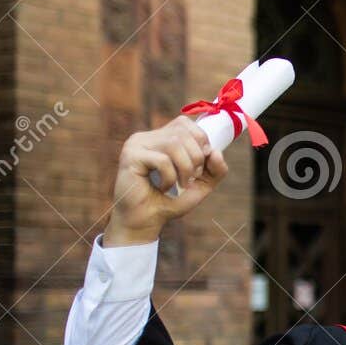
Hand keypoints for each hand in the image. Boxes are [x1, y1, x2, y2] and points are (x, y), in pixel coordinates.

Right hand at [106, 117, 226, 245]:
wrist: (147, 221)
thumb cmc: (171, 201)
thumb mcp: (201, 184)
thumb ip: (215, 168)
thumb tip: (215, 151)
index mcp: (161, 137)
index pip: (184, 123)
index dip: (200, 140)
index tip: (200, 164)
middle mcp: (147, 137)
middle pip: (183, 133)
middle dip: (196, 159)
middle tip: (190, 179)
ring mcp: (136, 144)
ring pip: (174, 144)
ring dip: (185, 169)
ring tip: (179, 185)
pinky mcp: (130, 156)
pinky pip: (162, 160)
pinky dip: (170, 178)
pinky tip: (162, 188)